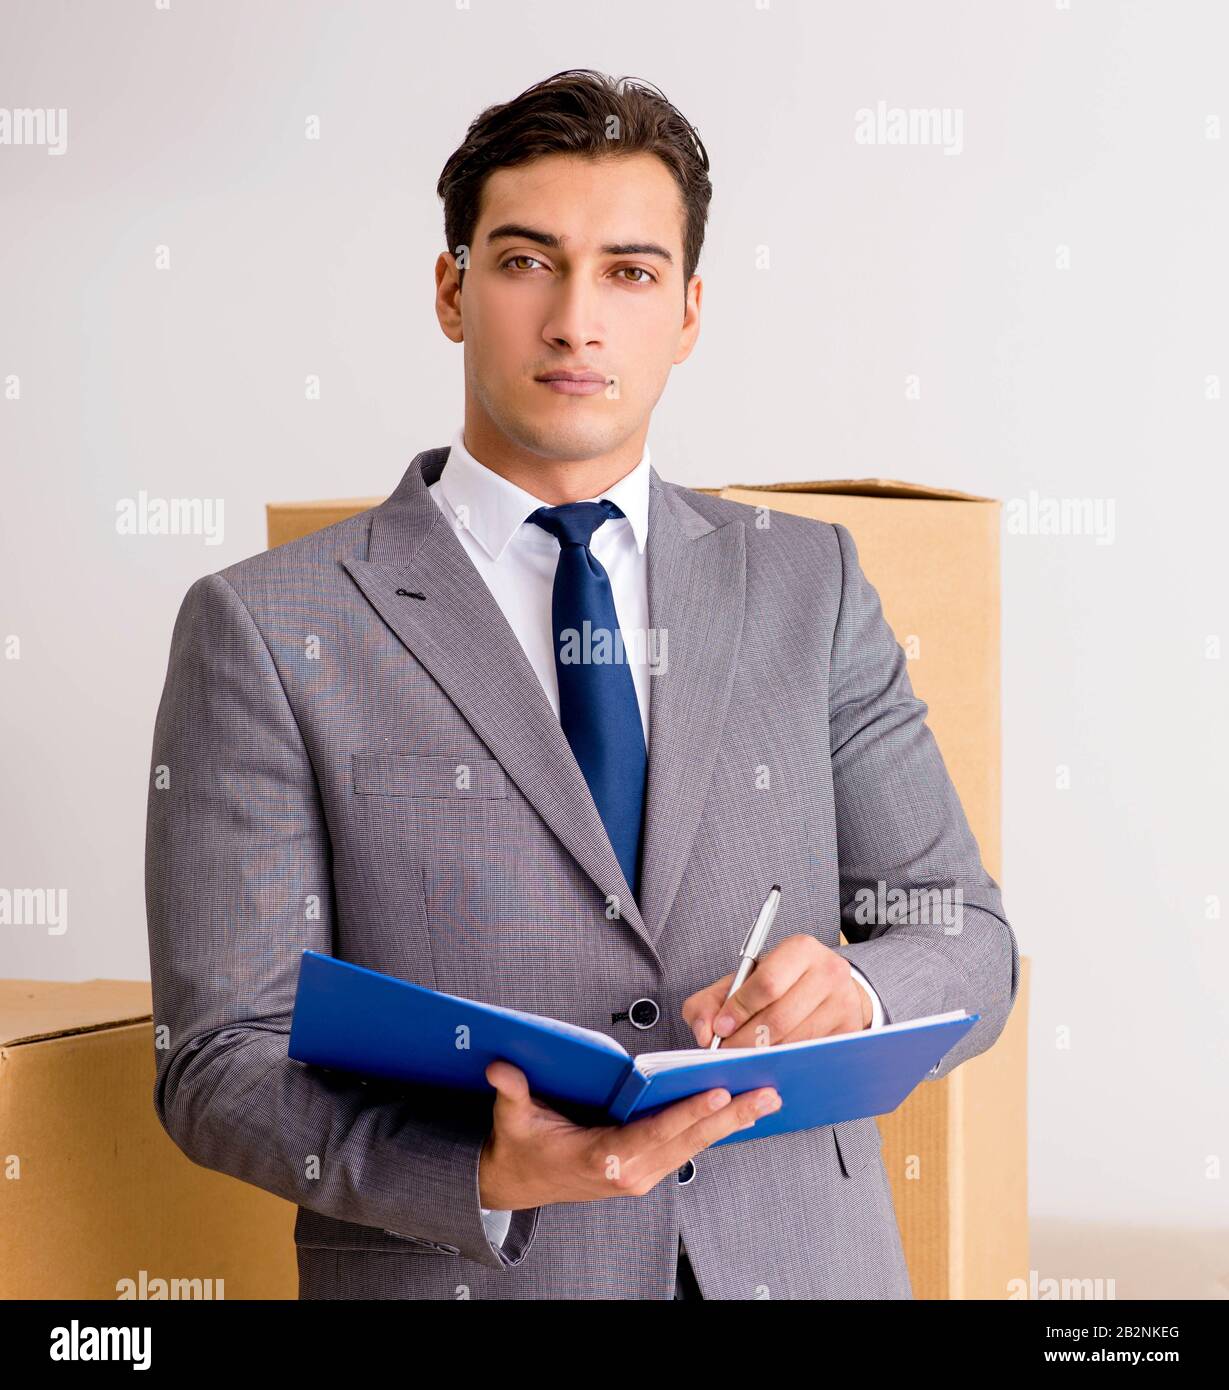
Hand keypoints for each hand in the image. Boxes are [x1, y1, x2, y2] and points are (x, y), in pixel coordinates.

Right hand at [477, 1060, 780, 1210]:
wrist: (518, 1182)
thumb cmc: (522, 1150)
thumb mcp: (512, 1120)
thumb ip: (512, 1093)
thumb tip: (502, 1069)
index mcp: (603, 1157)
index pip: (656, 1131)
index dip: (689, 1112)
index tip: (720, 1093)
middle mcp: (630, 1170)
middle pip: (689, 1140)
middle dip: (731, 1116)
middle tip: (766, 1094)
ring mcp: (641, 1173)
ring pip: (694, 1145)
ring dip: (731, 1123)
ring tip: (764, 1099)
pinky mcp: (646, 1169)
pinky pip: (686, 1147)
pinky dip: (713, 1128)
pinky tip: (736, 1112)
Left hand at [682, 933, 870, 1049]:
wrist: (829, 987)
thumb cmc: (780, 983)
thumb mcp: (743, 980)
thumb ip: (711, 1001)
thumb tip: (705, 1033)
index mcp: (800, 949)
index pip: (767, 983)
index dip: (739, 1010)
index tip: (720, 1030)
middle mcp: (829, 971)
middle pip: (781, 1017)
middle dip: (747, 1040)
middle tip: (727, 1053)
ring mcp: (844, 1003)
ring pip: (796, 1041)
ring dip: (764, 1055)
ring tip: (744, 1058)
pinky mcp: (850, 1031)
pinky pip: (811, 1055)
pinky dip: (786, 1062)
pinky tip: (771, 1062)